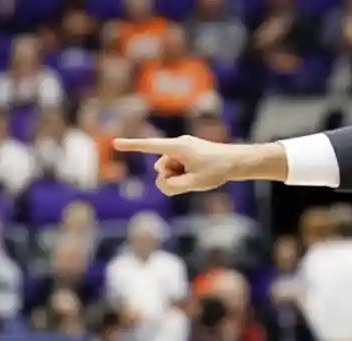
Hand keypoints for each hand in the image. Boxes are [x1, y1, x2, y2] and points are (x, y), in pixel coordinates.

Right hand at [112, 136, 284, 195]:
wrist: (237, 161)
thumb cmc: (217, 170)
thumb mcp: (194, 183)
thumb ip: (173, 186)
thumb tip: (161, 182)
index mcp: (178, 147)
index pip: (149, 146)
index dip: (131, 145)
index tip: (115, 142)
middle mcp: (178, 144)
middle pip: (162, 167)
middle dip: (170, 177)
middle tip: (191, 179)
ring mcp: (183, 147)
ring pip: (170, 168)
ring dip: (179, 176)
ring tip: (198, 175)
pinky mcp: (188, 151)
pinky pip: (178, 166)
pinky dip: (184, 173)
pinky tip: (200, 173)